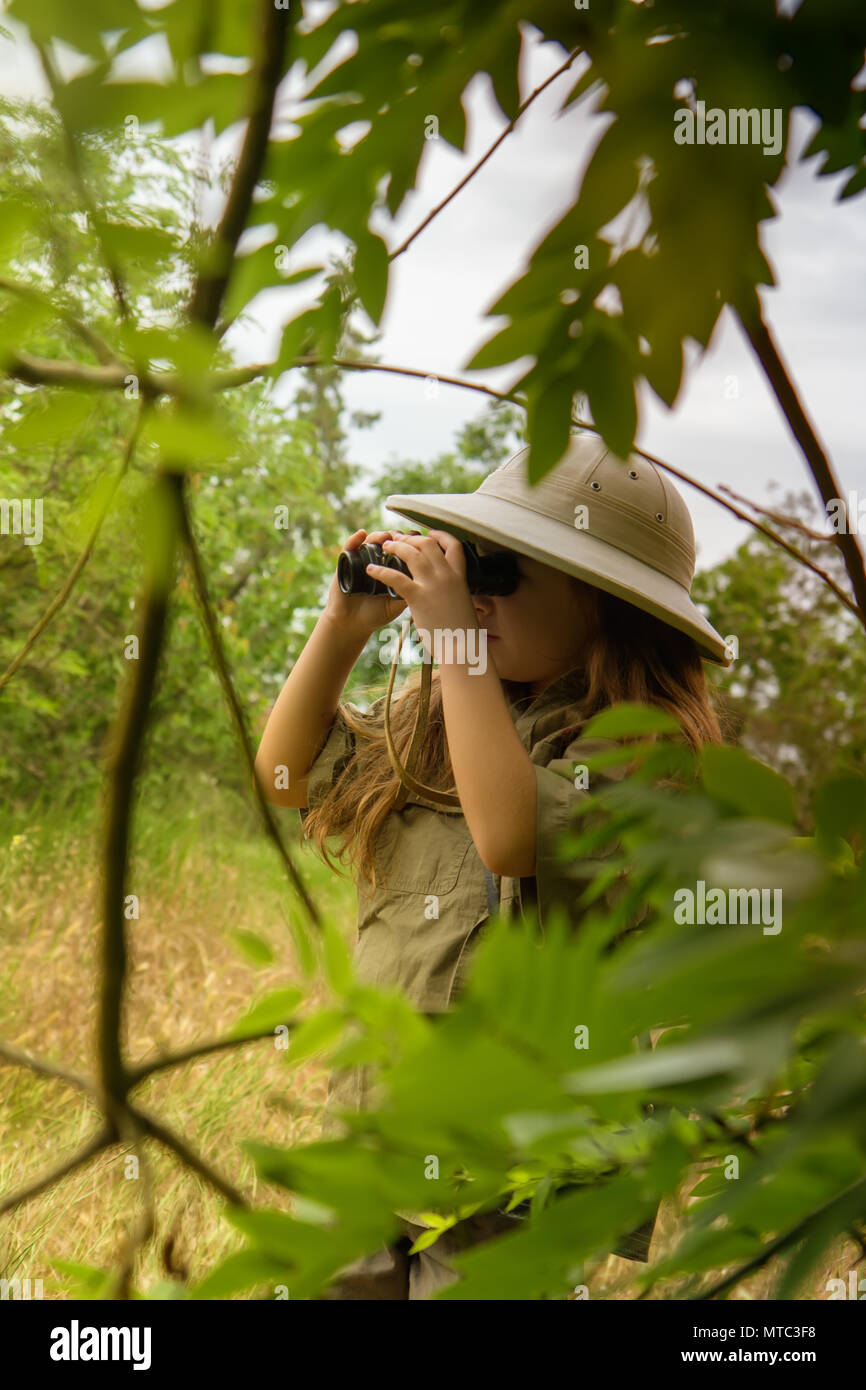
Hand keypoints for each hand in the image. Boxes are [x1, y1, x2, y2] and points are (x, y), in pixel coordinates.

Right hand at [323, 528, 413, 638]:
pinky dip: (354, 539)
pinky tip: (362, 535)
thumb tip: (427, 583)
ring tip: (386, 536)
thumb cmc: (375, 615)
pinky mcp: (345, 563)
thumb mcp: (396, 604)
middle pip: (388, 541)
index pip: (403, 549)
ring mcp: (361, 560)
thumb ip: (409, 594)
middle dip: (398, 536)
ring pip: (371, 541)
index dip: (412, 542)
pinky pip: (349, 547)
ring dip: (379, 536)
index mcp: (392, 569)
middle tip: (405, 537)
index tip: (421, 540)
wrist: (352, 624)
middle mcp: (377, 561)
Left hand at [365, 529, 479, 658]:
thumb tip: (452, 594)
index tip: (430, 533)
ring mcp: (433, 585)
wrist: (462, 647)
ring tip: (385, 547)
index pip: (454, 546)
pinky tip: (371, 570)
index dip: (441, 536)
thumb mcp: (463, 605)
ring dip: (396, 547)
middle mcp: (447, 576)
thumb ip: (455, 594)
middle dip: (411, 538)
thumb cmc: (463, 632)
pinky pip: (396, 578)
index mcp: (460, 577)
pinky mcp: (418, 598)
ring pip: (412, 554)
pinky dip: (381, 571)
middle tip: (398, 539)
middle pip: (428, 544)